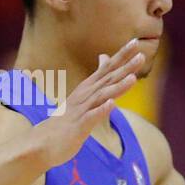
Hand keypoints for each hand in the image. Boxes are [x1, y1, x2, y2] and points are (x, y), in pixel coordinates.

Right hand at [32, 39, 142, 167]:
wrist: (43, 142)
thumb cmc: (66, 119)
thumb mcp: (84, 96)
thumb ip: (97, 78)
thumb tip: (105, 57)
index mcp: (88, 89)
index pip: (107, 68)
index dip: (121, 55)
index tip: (135, 42)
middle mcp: (85, 96)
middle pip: (107, 78)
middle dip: (125, 67)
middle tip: (141, 55)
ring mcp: (81, 110)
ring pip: (102, 96)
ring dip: (117, 87)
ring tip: (133, 78)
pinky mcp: (79, 126)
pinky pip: (92, 117)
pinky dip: (102, 110)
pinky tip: (113, 104)